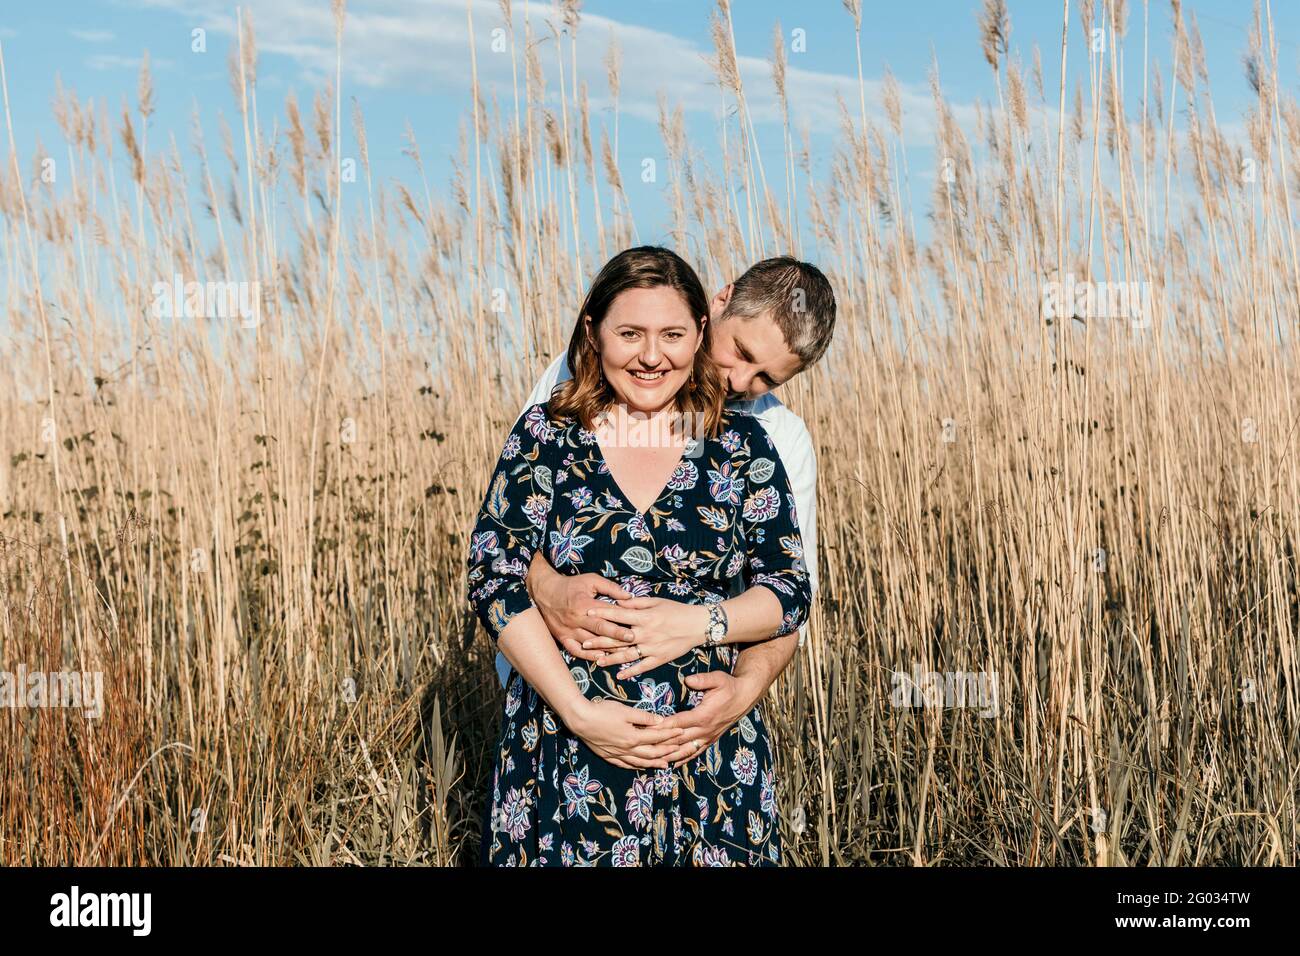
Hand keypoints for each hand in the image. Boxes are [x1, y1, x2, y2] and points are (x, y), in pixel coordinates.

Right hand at [529, 566, 635, 663]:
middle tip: (632, 640)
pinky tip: (600, 657)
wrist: (545, 592)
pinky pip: (576, 650)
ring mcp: (569, 630)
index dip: (621, 619)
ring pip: (590, 642)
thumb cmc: (571, 585)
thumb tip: (629, 597)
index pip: (606, 613)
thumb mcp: (590, 580)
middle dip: (616, 636)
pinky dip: (588, 655)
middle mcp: (576, 618)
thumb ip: (610, 587)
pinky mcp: (563, 637)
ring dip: (606, 647)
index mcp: (584, 603)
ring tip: (622, 652)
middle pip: (599, 629)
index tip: (634, 626)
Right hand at [564, 697, 686, 769]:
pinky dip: (635, 766)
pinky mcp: (608, 756)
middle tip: (678, 750)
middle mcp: (627, 749)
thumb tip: (660, 721)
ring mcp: (617, 754)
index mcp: (633, 737)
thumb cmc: (603, 711)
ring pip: (639, 762)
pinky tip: (639, 766)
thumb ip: (643, 717)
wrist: (580, 720)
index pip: (656, 737)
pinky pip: (625, 764)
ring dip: (654, 763)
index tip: (681, 731)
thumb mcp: (625, 711)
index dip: (670, 734)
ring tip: (665, 764)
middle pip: (651, 753)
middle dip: (666, 751)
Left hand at [582, 596, 710, 679]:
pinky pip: (642, 666)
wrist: (698, 625)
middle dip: (600, 640)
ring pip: (627, 654)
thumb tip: (618, 601)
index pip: (618, 615)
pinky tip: (619, 675)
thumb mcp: (656, 601)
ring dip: (610, 658)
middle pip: (618, 638)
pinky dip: (630, 671)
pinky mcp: (659, 658)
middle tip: (583, 642)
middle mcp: (646, 633)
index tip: (587, 613)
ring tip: (596, 660)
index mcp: (644, 617)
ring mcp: (652, 648)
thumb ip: (636, 602)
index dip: (602, 614)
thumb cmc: (676, 610)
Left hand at [653, 670, 756, 766]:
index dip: (663, 727)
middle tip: (643, 747)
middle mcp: (705, 729)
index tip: (648, 730)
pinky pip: (695, 752)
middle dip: (661, 744)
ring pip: (686, 750)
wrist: (745, 696)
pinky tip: (672, 764)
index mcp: (704, 715)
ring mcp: (708, 736)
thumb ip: (703, 680)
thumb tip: (688, 680)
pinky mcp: (710, 739)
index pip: (678, 723)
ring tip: (653, 760)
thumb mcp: (718, 678)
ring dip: (670, 755)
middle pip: (678, 740)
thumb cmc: (729, 686)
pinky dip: (683, 759)